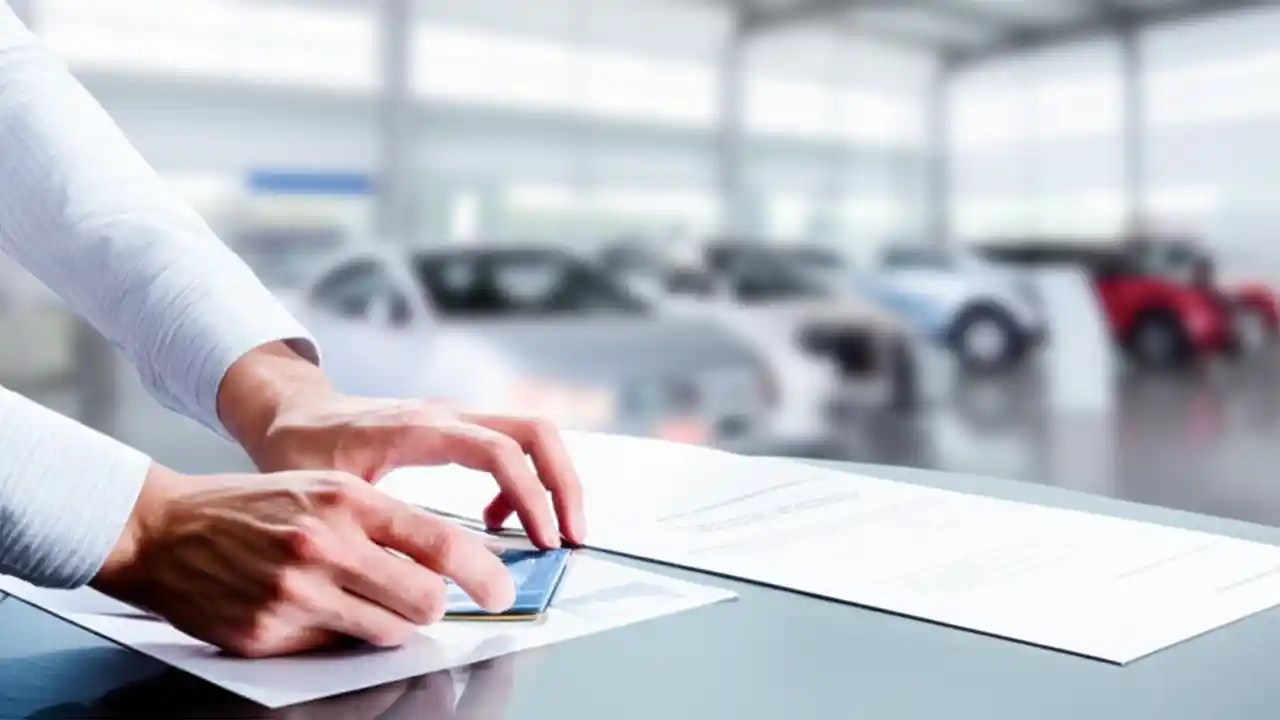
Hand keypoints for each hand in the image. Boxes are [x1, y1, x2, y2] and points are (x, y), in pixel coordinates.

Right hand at [92, 464, 513, 657]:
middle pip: (425, 600)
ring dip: (389, 624)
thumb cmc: (252, 507)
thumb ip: (382, 521)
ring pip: (389, 631)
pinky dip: (337, 636)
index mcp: (346, 500)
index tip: (501, 590)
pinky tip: (310, 610)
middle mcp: (325, 544)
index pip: (440, 544)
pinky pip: (336, 649)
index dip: (483, 574)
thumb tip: (444, 562)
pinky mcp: (269, 633)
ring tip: (358, 599)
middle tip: (423, 601)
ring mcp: (296, 593)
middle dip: (433, 606)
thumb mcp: (324, 490)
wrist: (164, 530)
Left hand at [217, 342, 584, 548]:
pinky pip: (512, 446)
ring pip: (533, 435)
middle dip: (564, 485)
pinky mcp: (458, 428)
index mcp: (421, 429)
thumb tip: (420, 575)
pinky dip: (523, 483)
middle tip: (572, 537)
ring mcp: (457, 417)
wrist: (292, 414)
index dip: (532, 496)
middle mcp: (448, 415)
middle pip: (537, 432)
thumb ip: (374, 527)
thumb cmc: (301, 451)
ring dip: (552, 483)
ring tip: (550, 535)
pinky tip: (500, 521)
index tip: (545, 540)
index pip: (500, 452)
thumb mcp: (330, 493)